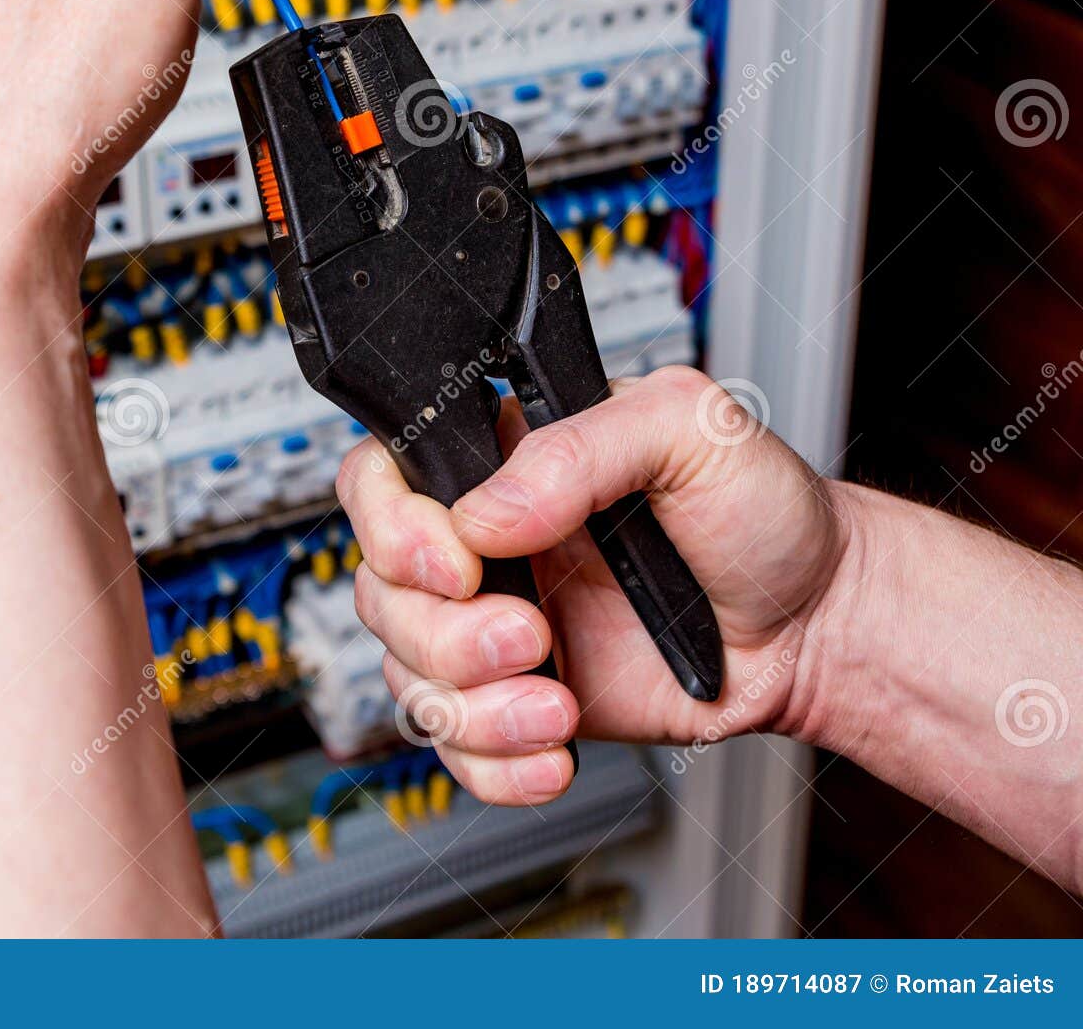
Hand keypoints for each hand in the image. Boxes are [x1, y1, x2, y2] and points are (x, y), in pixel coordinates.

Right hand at [336, 365, 851, 804]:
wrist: (815, 626)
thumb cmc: (760, 513)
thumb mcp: (687, 430)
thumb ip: (582, 447)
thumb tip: (488, 513)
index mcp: (500, 462)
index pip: (379, 477)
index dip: (391, 526)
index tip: (457, 562)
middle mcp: (483, 543)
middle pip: (382, 591)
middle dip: (444, 633)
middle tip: (531, 635)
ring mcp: (496, 625)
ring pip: (408, 675)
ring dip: (472, 705)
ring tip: (557, 703)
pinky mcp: (521, 702)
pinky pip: (456, 747)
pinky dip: (491, 764)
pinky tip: (551, 751)